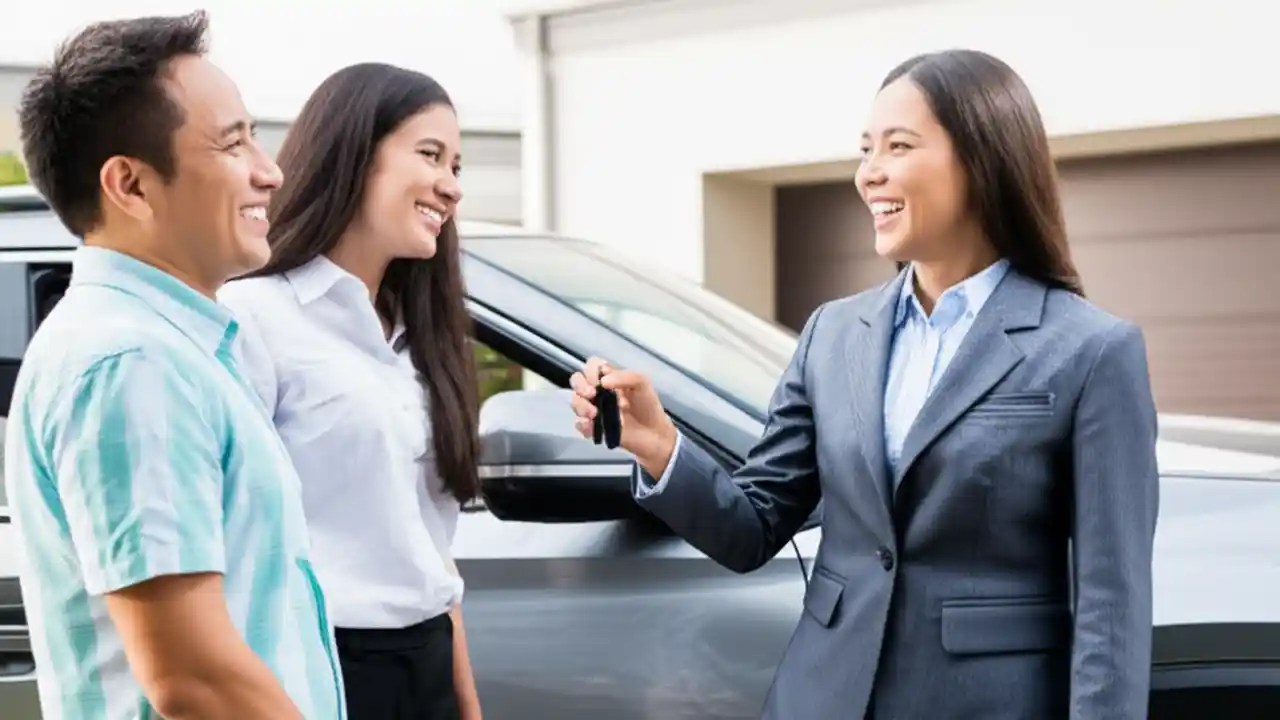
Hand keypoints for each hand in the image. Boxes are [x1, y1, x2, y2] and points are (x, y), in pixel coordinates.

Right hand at [569, 356, 677, 476]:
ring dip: (581, 406)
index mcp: (609, 378)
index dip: (590, 370)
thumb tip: (602, 381)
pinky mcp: (594, 427)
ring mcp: (594, 409)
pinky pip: (579, 424)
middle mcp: (598, 392)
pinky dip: (583, 425)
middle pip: (577, 381)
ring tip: (595, 414)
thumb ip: (624, 376)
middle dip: (579, 386)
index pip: (591, 365)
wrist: (654, 434)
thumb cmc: (648, 406)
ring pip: (575, 402)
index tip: (599, 380)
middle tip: (591, 394)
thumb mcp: (642, 383)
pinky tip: (592, 426)